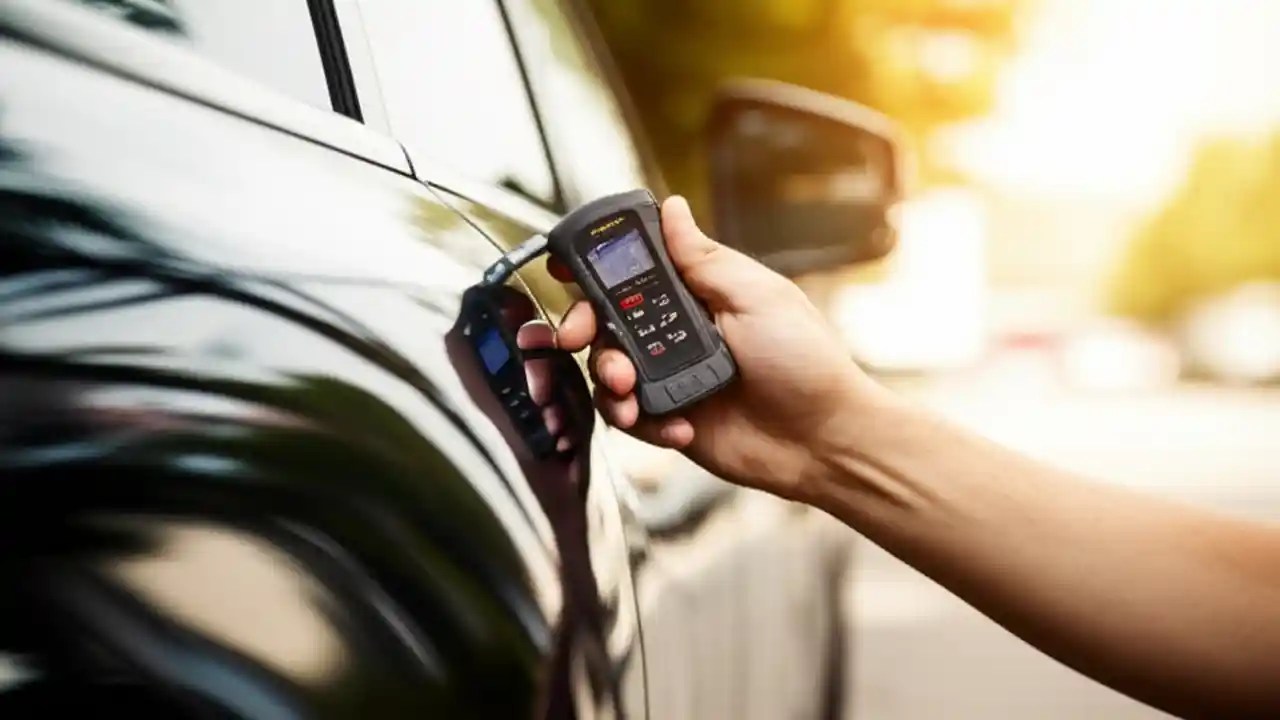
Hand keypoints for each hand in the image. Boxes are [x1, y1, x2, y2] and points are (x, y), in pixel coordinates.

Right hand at [546, 196, 882, 499]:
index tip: (564, 266)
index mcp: (699, 295)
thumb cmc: (807, 363)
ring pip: (608, 370)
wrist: (824, 440)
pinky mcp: (669, 420)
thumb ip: (704, 259)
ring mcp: (671, 378)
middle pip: (606, 321)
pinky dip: (642, 421)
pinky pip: (629, 417)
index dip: (596, 268)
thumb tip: (672, 209)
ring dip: (609, 378)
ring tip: (632, 392)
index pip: (634, 272)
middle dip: (585, 326)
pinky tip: (679, 427)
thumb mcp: (757, 296)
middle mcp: (678, 334)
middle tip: (580, 336)